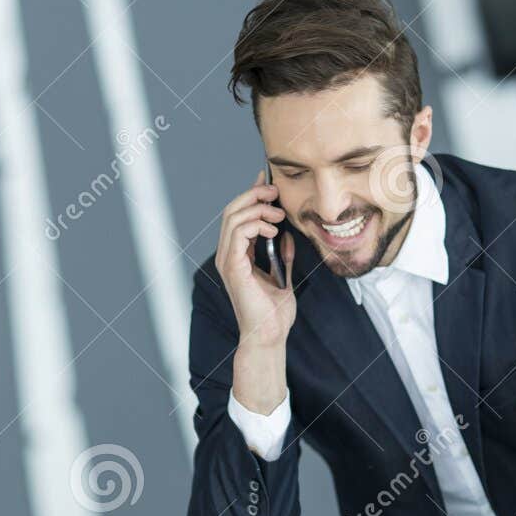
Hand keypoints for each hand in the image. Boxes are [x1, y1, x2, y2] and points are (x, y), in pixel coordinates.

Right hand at [215, 169, 295, 348]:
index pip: (238, 215)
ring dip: (257, 208)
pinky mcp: (233, 267)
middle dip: (254, 194)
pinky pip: (238, 233)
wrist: (271, 335)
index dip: (252, 194)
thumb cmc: (274, 313)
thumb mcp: (283, 276)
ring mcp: (228, 261)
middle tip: (275, 191)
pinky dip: (255, 224)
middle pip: (232, 210)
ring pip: (233, 217)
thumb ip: (282, 256)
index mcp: (237, 255)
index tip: (269, 180)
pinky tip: (272, 229)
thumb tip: (286, 236)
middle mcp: (228, 255)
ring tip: (278, 214)